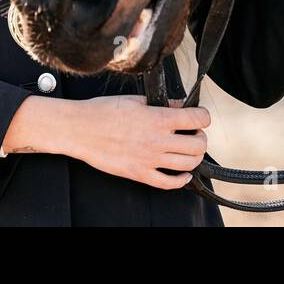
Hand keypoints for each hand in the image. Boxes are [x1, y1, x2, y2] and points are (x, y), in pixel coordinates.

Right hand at [67, 95, 210, 189]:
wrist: (80, 129)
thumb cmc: (103, 111)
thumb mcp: (135, 100)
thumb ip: (161, 104)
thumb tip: (180, 106)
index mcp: (158, 118)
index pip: (197, 119)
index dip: (203, 116)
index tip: (200, 116)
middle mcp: (157, 140)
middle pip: (198, 145)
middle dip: (201, 138)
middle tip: (194, 134)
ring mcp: (149, 160)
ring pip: (188, 165)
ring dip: (194, 157)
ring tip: (188, 151)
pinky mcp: (139, 174)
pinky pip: (168, 183)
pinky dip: (181, 180)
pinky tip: (182, 174)